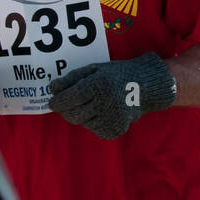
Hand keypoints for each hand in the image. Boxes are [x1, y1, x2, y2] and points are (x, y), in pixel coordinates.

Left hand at [48, 52, 176, 139]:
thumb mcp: (95, 69)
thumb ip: (71, 78)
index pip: (68, 99)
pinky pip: (96, 129)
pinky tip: (104, 112)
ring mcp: (112, 117)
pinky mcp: (116, 128)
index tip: (53, 102)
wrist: (147, 86)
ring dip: (83, 115)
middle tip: (69, 105)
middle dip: (66, 111)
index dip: (57, 102)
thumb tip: (52, 89)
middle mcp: (105, 102)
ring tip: (94, 104)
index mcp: (98, 85)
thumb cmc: (117, 75)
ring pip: (83, 123)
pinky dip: (95, 123)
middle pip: (72, 115)